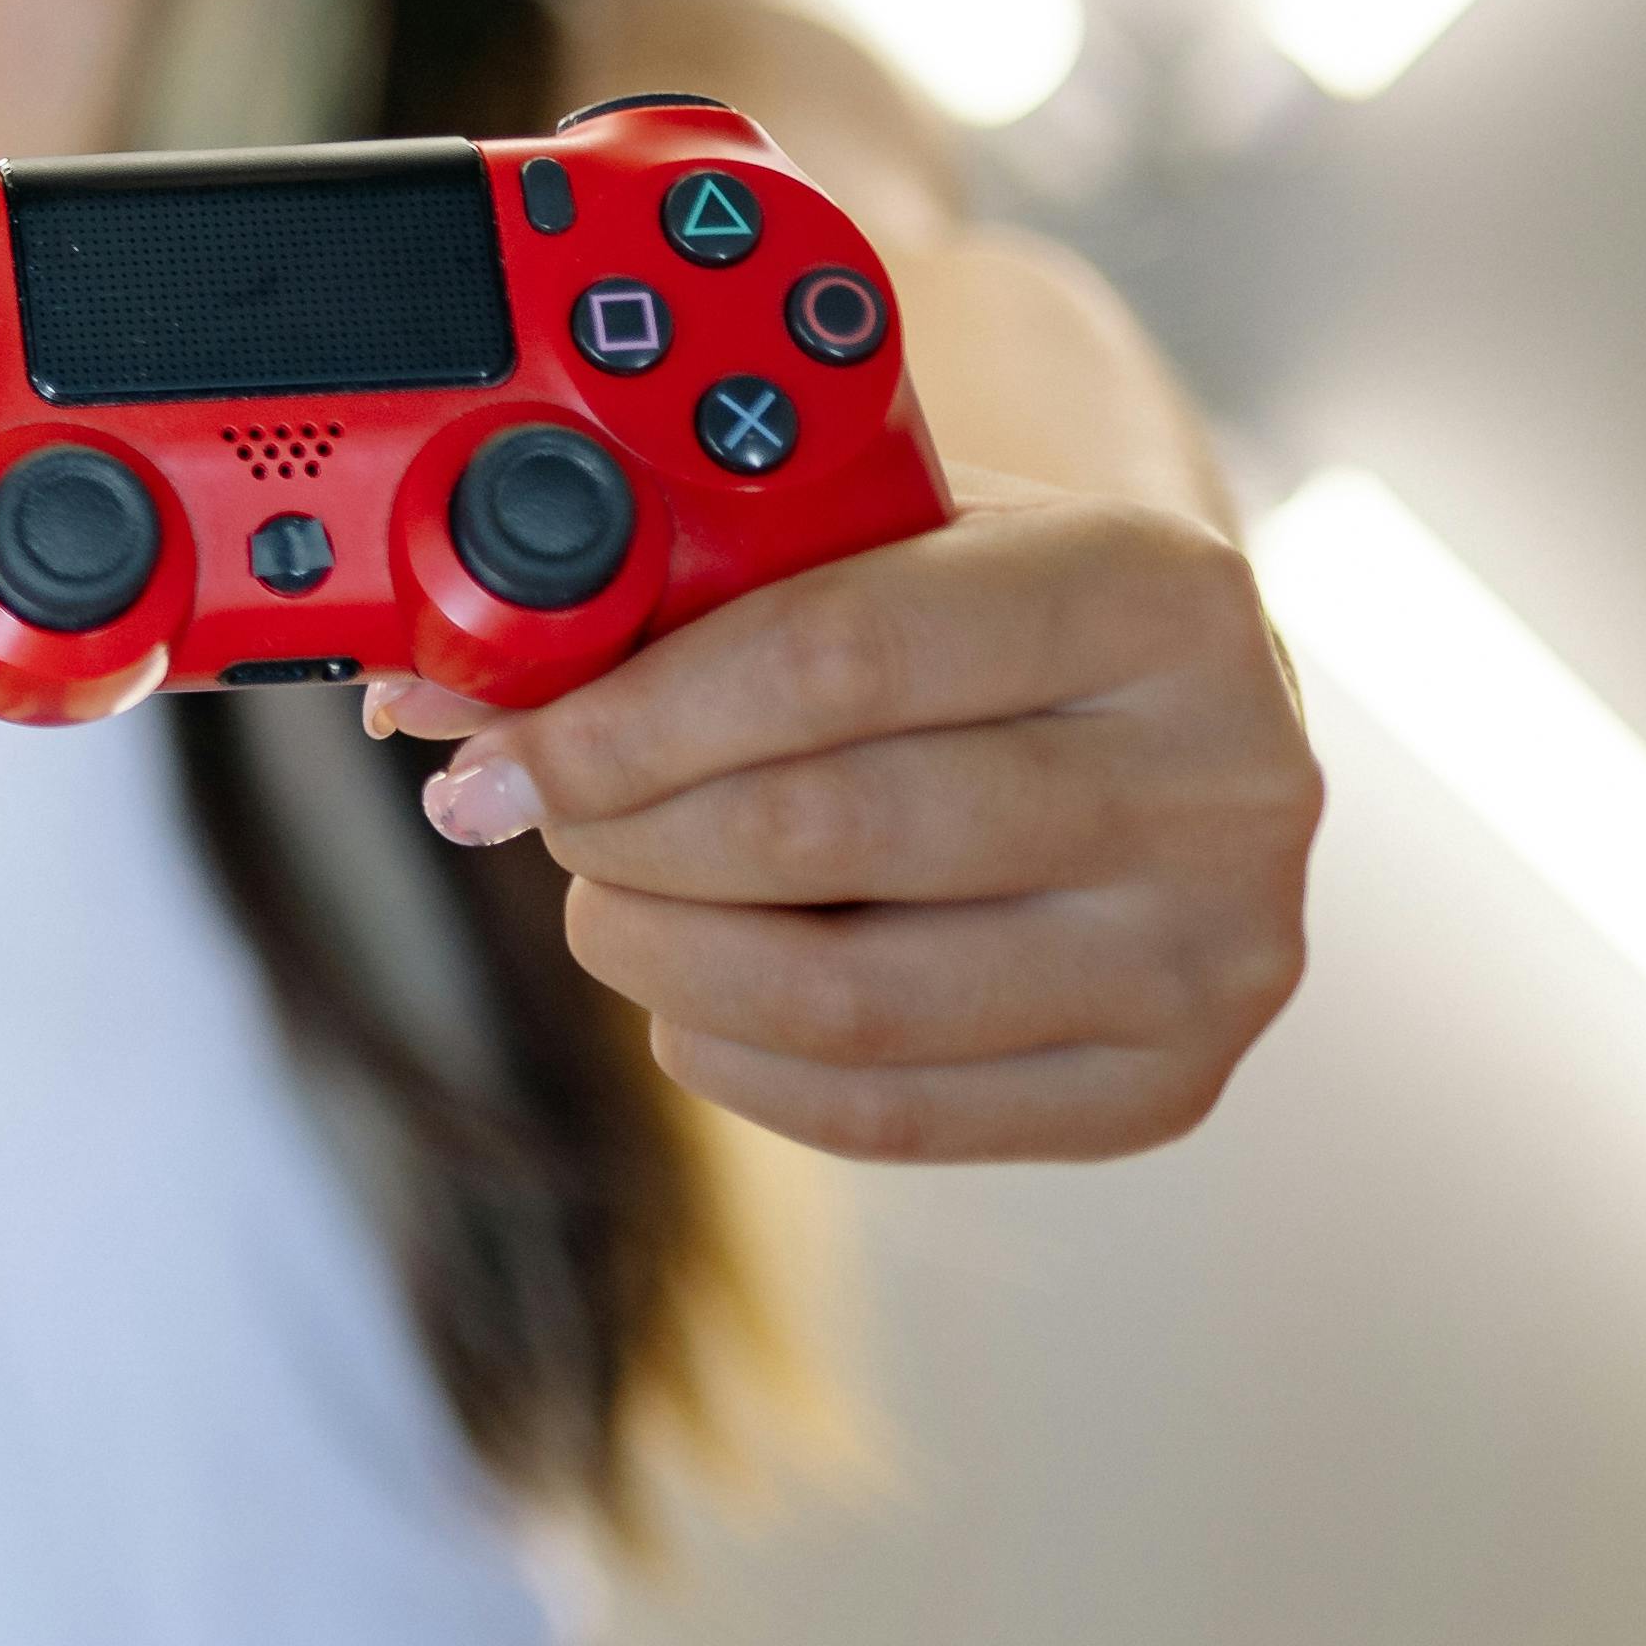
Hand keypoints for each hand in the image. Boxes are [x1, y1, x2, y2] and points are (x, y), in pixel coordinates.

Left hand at [377, 474, 1321, 1159]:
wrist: (1166, 697)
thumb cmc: (979, 599)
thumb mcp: (868, 532)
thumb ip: (672, 584)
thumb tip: (423, 698)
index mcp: (1151, 592)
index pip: (832, 660)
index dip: (625, 718)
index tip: (490, 752)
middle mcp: (1222, 780)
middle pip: (830, 835)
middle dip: (622, 832)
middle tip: (526, 813)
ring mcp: (1214, 955)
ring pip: (853, 998)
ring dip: (661, 955)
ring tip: (599, 897)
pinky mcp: (1168, 1088)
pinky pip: (897, 1113)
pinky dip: (740, 1060)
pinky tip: (686, 999)